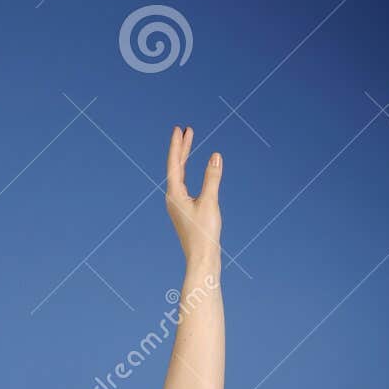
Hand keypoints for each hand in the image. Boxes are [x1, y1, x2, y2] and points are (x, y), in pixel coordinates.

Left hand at [166, 125, 221, 260]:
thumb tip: (215, 155)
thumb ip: (212, 178)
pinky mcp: (185, 212)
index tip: (180, 129)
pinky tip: (191, 171)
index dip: (178, 145)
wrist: (202, 259)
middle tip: (185, 130)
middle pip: (176, 167)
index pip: (175, 164)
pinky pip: (184, 185)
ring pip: (179, 175)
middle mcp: (173, 199)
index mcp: (174, 195)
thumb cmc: (204, 233)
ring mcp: (178, 206)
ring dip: (184, 158)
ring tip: (188, 143)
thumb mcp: (210, 202)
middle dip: (181, 148)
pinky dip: (188, 172)